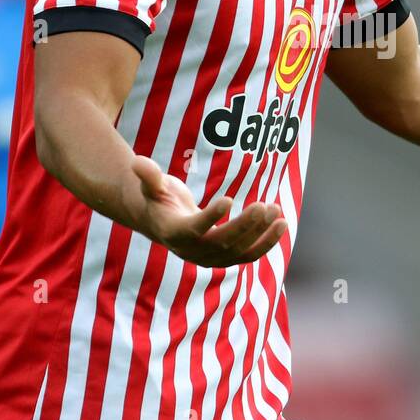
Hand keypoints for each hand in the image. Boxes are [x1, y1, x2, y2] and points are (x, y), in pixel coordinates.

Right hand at [130, 155, 287, 266]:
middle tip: (264, 205)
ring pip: (239, 251)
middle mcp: (192, 251)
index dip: (211, 217)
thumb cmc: (159, 197)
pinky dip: (267, 242)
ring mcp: (210, 258)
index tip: (229, 199)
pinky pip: (249, 255)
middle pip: (222, 242)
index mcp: (174, 233)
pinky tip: (282, 225)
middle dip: (245, 225)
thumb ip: (148, 176)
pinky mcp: (225, 258)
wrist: (163, 222)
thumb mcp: (152, 185)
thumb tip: (137, 161)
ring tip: (277, 210)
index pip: (194, 229)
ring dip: (261, 233)